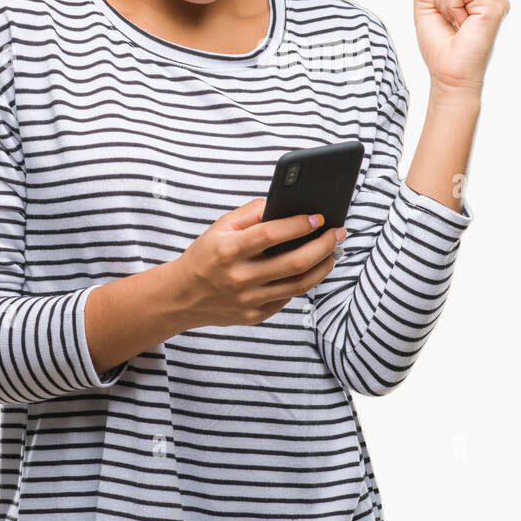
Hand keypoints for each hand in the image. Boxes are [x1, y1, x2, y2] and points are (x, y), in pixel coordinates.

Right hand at [168, 198, 343, 327]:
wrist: (182, 296)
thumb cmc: (206, 255)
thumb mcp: (220, 226)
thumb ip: (252, 213)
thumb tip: (285, 204)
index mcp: (229, 250)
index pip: (271, 234)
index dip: (298, 225)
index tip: (318, 217)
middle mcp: (239, 277)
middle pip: (294, 262)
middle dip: (323, 245)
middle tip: (338, 233)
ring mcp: (248, 300)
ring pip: (299, 285)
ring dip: (322, 266)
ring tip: (332, 252)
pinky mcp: (255, 316)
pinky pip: (288, 298)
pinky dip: (304, 281)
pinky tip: (311, 268)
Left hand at [413, 0, 510, 96]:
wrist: (448, 73)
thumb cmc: (440, 48)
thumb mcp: (425, 9)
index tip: (445, 18)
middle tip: (451, 22)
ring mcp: (495, 0)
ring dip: (446, 3)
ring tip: (457, 24)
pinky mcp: (494, 5)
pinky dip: (452, 6)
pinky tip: (463, 24)